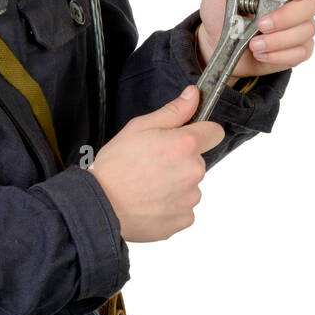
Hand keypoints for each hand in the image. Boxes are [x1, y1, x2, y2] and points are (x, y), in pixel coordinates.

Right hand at [87, 85, 223, 241]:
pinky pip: (183, 207)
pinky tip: (150, 201)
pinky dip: (170, 205)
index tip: (185, 137)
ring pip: (190, 185)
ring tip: (147, 185)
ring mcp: (190, 198)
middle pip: (198, 160)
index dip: (201, 132)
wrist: (100, 205)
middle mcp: (193, 171)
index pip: (214, 132)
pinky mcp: (184, 219)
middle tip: (152, 163)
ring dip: (175, 184)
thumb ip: (173, 111)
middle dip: (180, 160)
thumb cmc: (116, 165)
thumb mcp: (140, 127)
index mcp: (185, 144)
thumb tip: (193, 95)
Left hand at [196, 0, 314, 78]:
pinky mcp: (297, 48)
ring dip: (278, 39)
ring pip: (307, 29)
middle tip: (261, 24)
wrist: (213, 43)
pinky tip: (260, 52)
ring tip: (253, 43)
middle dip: (287, 17)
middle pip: (314, 3)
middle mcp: (295, 0)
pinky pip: (301, 51)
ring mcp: (299, 24)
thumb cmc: (219, 8)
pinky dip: (279, 55)